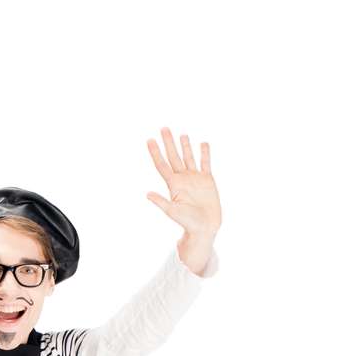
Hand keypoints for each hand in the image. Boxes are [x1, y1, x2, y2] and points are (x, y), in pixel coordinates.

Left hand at [145, 128, 221, 253]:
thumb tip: (147, 194)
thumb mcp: (172, 212)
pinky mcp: (207, 180)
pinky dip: (204, 153)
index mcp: (173, 184)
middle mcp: (183, 178)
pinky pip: (205, 163)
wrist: (205, 227)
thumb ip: (161, 201)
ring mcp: (195, 178)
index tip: (149, 140)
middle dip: (169, 143)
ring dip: (185, 146)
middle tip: (164, 128)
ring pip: (188, 157)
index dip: (155, 152)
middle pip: (174, 157)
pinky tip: (202, 143)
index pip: (162, 165)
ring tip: (182, 134)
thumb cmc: (187, 222)